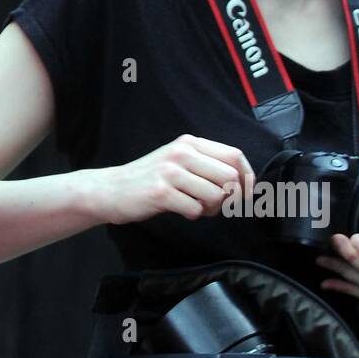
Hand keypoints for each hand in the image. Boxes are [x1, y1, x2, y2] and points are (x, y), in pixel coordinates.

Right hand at [89, 134, 254, 225]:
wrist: (111, 189)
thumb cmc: (149, 179)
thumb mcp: (178, 161)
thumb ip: (207, 165)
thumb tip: (243, 183)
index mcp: (189, 143)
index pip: (234, 155)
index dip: (247, 178)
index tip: (247, 193)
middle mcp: (181, 152)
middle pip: (230, 177)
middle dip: (229, 198)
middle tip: (215, 205)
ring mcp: (170, 171)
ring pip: (215, 195)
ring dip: (210, 209)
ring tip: (195, 206)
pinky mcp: (161, 192)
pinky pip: (195, 209)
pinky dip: (192, 214)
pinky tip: (180, 209)